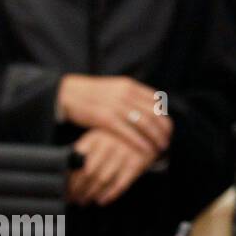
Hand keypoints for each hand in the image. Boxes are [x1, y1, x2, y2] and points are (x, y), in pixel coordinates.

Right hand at [57, 74, 172, 154]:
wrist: (67, 94)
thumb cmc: (92, 95)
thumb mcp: (115, 89)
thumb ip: (132, 96)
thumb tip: (152, 108)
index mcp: (129, 86)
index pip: (157, 102)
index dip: (165, 117)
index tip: (168, 128)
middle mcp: (125, 94)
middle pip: (154, 113)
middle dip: (164, 129)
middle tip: (168, 141)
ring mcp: (115, 105)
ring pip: (144, 123)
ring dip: (155, 137)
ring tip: (161, 148)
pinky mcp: (104, 118)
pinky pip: (128, 132)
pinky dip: (140, 142)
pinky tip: (146, 150)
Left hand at [67, 128, 158, 206]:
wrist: (147, 132)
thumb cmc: (114, 140)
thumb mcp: (97, 139)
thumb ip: (82, 152)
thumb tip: (65, 176)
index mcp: (95, 137)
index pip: (77, 161)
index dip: (70, 178)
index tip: (65, 190)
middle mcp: (109, 144)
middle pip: (88, 172)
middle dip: (79, 189)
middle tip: (74, 198)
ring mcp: (125, 153)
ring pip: (103, 179)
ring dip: (92, 194)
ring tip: (85, 201)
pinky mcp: (138, 162)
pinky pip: (121, 183)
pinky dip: (110, 194)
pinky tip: (102, 200)